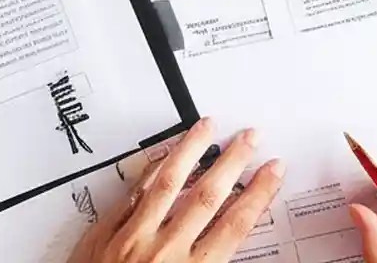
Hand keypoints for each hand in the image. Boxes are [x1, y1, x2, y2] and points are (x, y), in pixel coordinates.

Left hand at [68, 118, 284, 262]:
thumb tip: (232, 239)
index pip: (235, 224)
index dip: (258, 193)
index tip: (272, 170)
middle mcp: (165, 252)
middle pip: (207, 195)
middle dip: (233, 161)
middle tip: (250, 136)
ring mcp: (132, 239)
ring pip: (168, 182)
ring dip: (192, 150)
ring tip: (208, 126)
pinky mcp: (104, 235)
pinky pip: (131, 192)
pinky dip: (150, 169)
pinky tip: (163, 153)